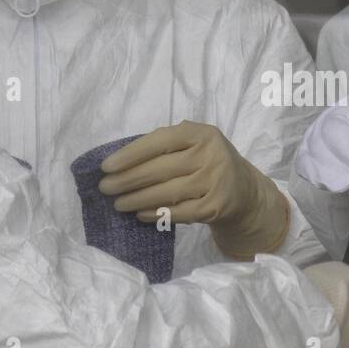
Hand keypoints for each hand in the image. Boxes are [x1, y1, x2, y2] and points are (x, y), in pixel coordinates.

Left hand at [99, 121, 288, 257]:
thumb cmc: (207, 164)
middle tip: (105, 188)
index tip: (106, 166)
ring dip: (137, 199)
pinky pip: (179, 212)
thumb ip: (166, 147)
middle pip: (161, 169)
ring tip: (118, 203)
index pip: (160, 140)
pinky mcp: (216, 206)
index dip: (131, 154)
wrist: (244, 192)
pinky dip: (156, 214)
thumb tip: (119, 163)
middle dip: (128, 180)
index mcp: (202, 133)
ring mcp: (216, 181)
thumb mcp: (194, 145)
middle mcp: (211, 154)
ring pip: (167, 192)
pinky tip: (140, 214)